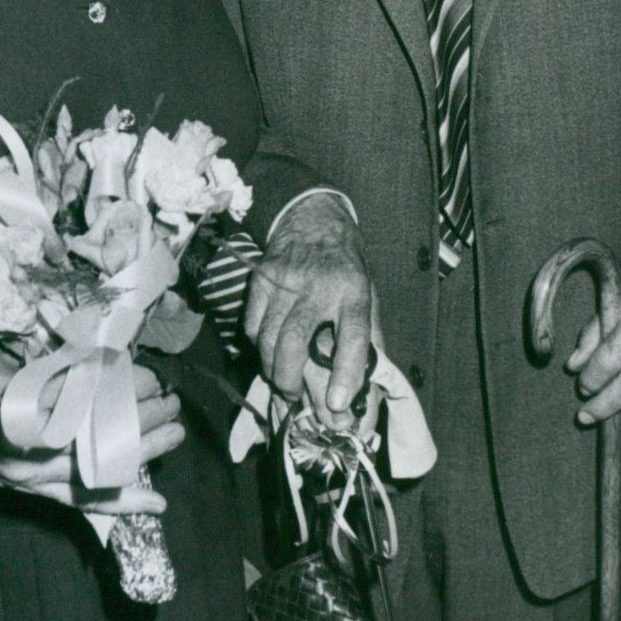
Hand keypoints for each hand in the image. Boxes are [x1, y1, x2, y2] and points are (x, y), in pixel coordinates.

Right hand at [0, 361, 182, 514]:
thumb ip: (38, 356)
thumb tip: (92, 342)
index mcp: (17, 409)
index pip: (83, 399)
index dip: (121, 387)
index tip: (147, 371)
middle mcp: (26, 449)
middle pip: (98, 436)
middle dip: (140, 417)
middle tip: (171, 399)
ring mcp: (29, 475)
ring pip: (97, 468)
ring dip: (141, 451)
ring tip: (174, 432)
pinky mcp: (30, 490)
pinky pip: (81, 501)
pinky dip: (121, 500)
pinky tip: (156, 500)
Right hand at [246, 192, 372, 417]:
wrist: (314, 217)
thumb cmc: (345, 264)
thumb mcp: (368, 293)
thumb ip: (368, 337)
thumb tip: (366, 386)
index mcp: (353, 290)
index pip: (352, 335)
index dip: (346, 372)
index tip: (337, 403)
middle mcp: (319, 285)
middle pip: (294, 341)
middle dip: (289, 380)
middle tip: (293, 397)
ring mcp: (284, 280)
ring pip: (267, 338)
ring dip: (271, 369)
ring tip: (281, 383)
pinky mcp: (260, 278)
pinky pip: (252, 325)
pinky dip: (258, 346)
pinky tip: (269, 350)